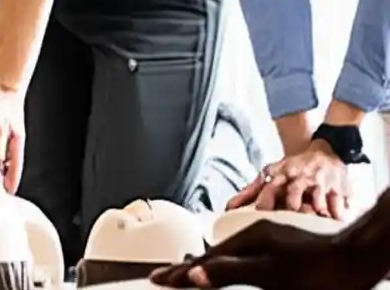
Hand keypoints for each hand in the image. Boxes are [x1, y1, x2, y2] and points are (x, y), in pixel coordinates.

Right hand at [149, 218, 378, 288]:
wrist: (359, 256)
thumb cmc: (321, 270)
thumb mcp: (271, 275)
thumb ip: (230, 272)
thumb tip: (192, 272)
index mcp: (247, 243)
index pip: (204, 261)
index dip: (179, 273)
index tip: (157, 279)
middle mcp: (254, 237)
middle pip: (212, 256)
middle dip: (187, 267)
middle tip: (165, 276)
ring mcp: (268, 239)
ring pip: (228, 254)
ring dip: (206, 264)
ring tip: (189, 272)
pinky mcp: (280, 246)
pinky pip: (242, 254)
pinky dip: (226, 261)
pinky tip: (231, 265)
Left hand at [227, 141, 350, 218]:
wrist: (325, 150)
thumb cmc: (293, 167)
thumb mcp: (272, 173)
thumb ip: (251, 191)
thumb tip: (229, 208)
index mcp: (280, 175)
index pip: (269, 187)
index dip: (265, 200)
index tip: (260, 213)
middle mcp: (298, 177)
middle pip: (293, 191)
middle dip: (292, 204)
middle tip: (291, 216)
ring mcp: (318, 182)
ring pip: (316, 197)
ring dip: (316, 208)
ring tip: (315, 219)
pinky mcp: (336, 188)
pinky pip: (337, 203)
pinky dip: (336, 213)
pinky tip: (335, 222)